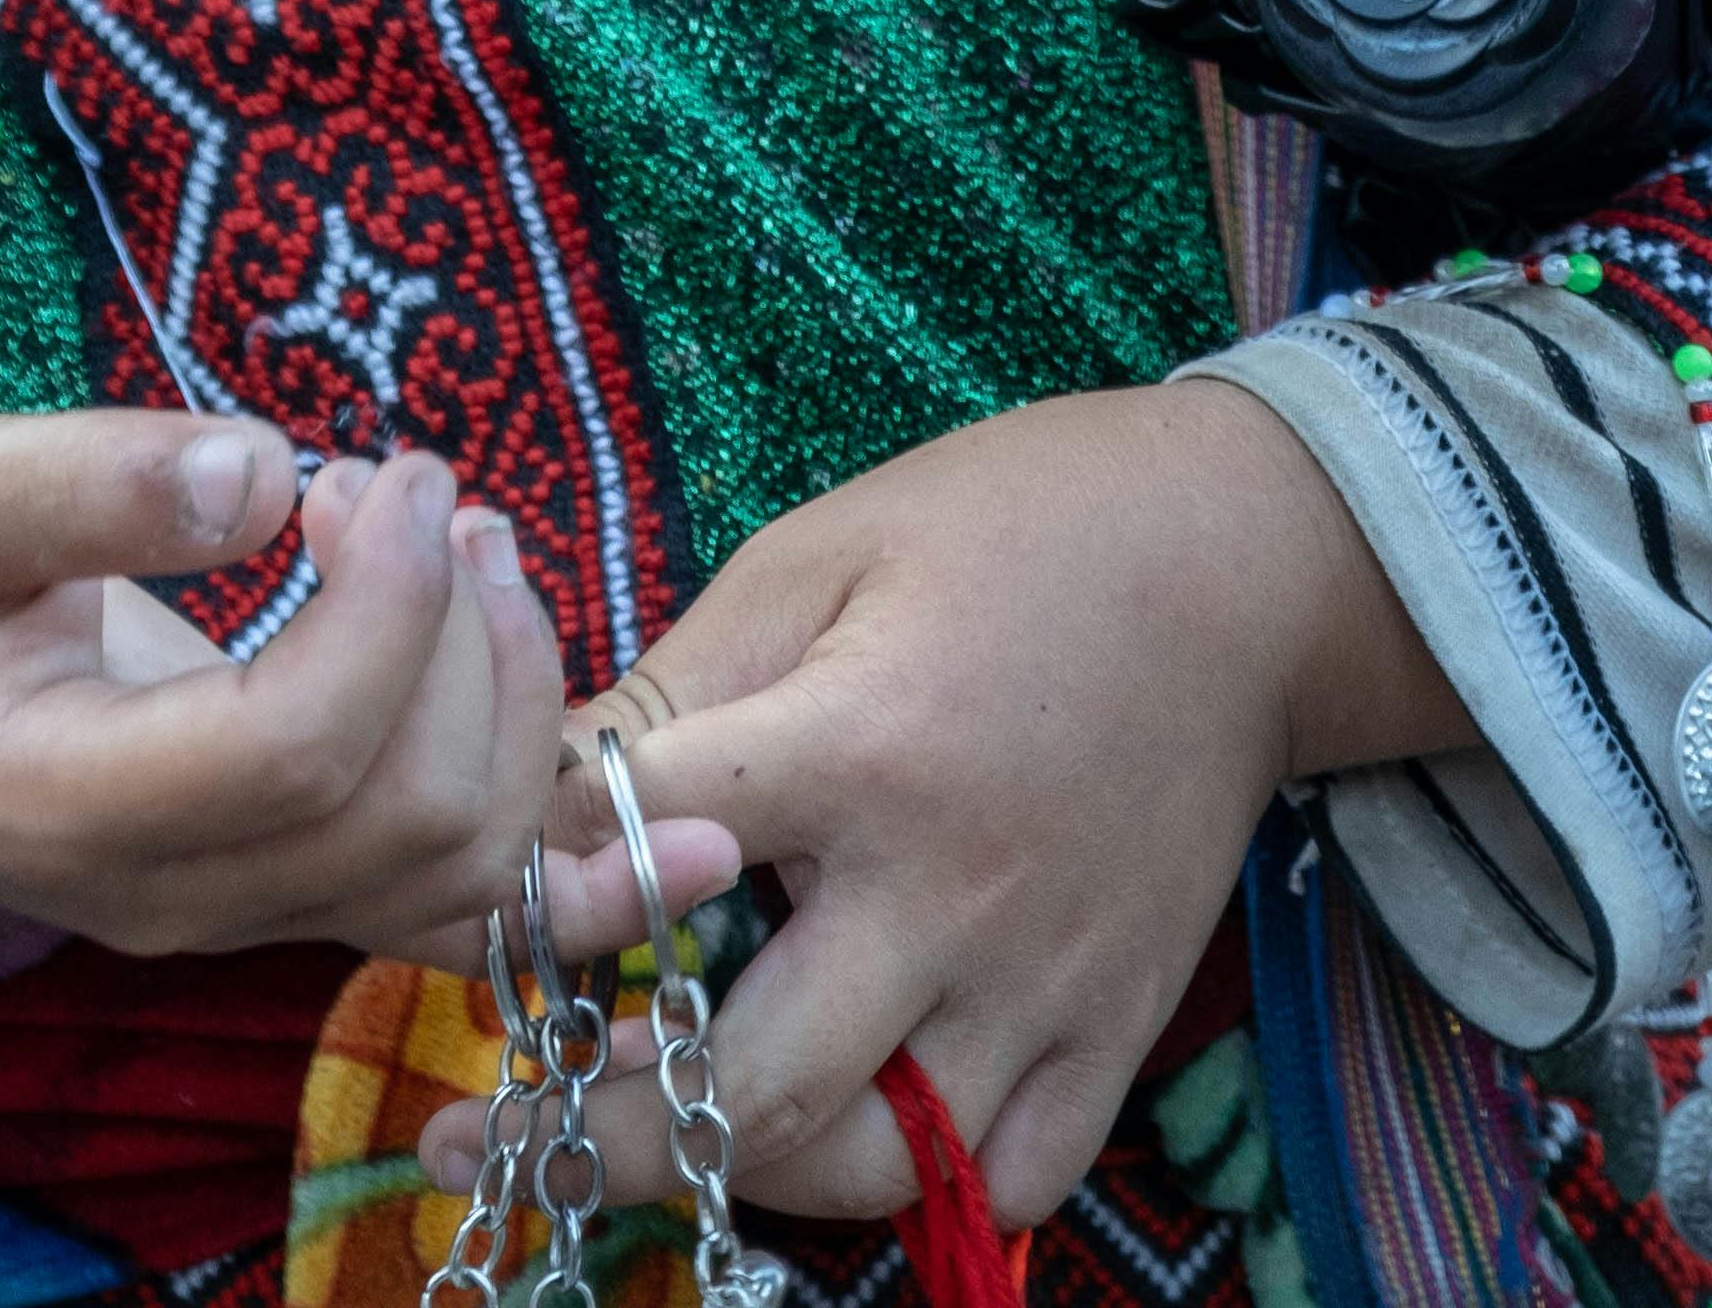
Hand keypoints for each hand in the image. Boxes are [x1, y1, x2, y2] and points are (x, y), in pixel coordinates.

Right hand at [0, 407, 732, 965]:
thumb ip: (88, 483)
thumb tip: (261, 466)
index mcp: (70, 808)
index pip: (301, 747)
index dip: (381, 605)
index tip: (377, 467)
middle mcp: (165, 899)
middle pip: (406, 819)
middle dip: (460, 638)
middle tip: (418, 484)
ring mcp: (226, 913)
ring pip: (454, 873)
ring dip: (510, 701)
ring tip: (456, 535)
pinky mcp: (277, 885)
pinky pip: (455, 908)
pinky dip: (562, 849)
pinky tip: (656, 806)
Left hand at [421, 382, 1466, 1235]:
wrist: (1234, 561)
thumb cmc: (1001, 529)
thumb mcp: (816, 555)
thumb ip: (682, 686)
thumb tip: (539, 785)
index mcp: (858, 749)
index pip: (650, 856)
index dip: (541, 897)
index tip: (477, 929)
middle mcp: (951, 893)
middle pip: (758, 1083)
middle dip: (610, 1128)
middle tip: (505, 1125)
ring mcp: (1045, 980)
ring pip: (878, 1161)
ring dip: (751, 1167)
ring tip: (665, 1129)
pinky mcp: (1118, 1027)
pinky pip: (1010, 1181)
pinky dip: (916, 1181)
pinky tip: (839, 1124)